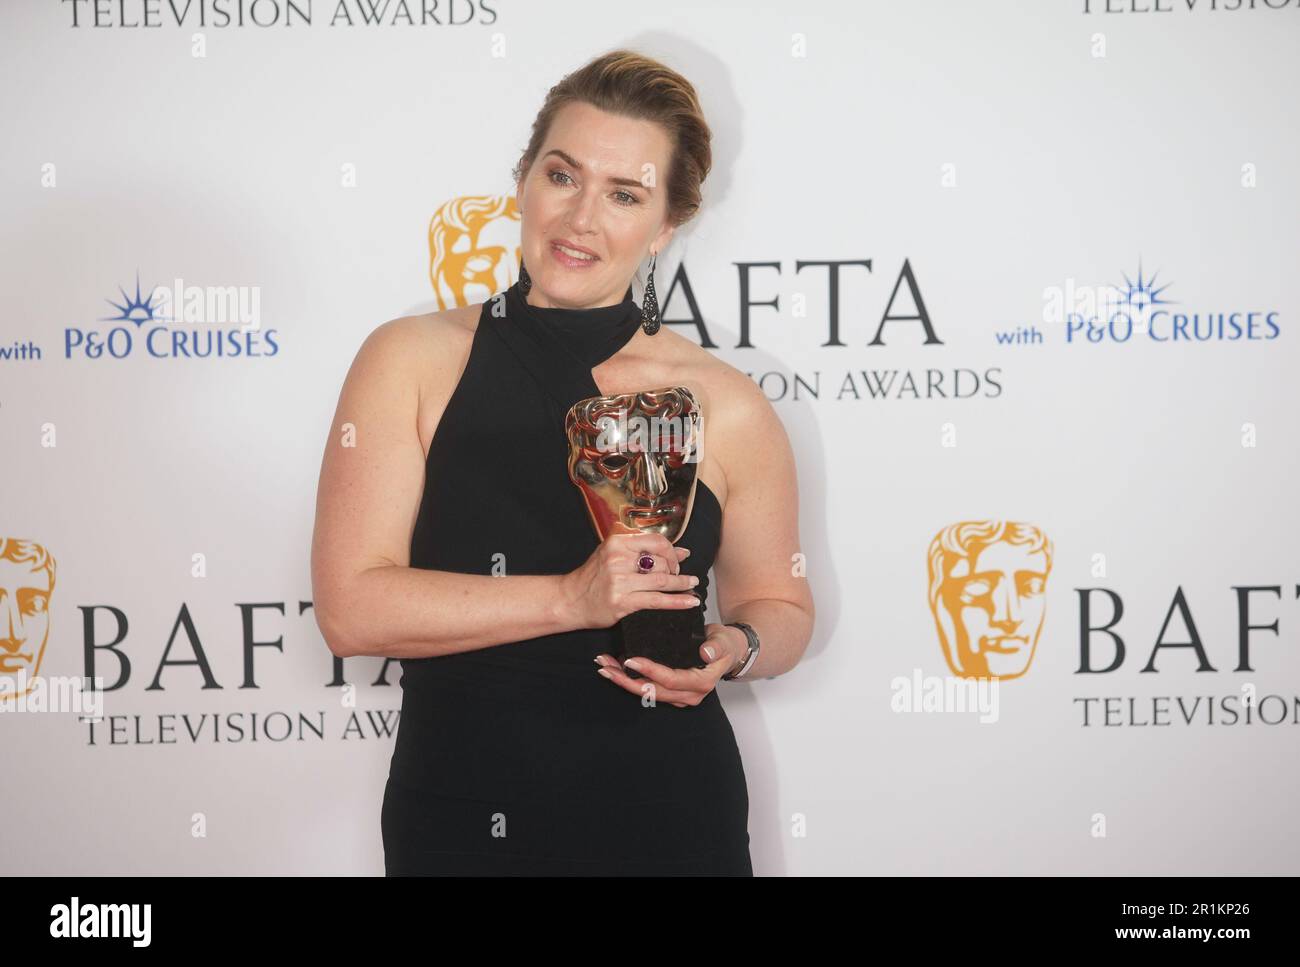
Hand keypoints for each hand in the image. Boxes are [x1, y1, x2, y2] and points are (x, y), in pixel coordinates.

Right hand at [559, 532, 699, 629]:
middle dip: (676, 570)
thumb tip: (682, 552)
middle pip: (661, 561)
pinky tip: (690, 602)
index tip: (677, 559)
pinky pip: (657, 600)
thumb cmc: (593, 577)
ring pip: (662, 580)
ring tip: (692, 585)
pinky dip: (677, 601)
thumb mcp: (613, 554)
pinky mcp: (622, 602)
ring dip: (682, 584)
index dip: (672, 551)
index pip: (656, 541)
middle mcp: (618, 558)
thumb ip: (645, 551)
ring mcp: (619, 581)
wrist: (569, 599)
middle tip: (682, 576)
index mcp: (617, 542)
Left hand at [594, 623, 746, 707]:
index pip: (671, 680)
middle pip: (652, 691)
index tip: (630, 660)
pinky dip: (629, 679)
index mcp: (701, 683)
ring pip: (646, 693)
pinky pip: (647, 689)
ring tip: (604, 666)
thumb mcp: (724, 641)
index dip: (650, 671)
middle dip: (626, 680)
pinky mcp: (670, 693)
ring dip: (623, 681)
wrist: (727, 651)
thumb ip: (716, 646)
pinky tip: (614, 668)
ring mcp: (679, 697)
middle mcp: (688, 695)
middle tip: (605, 667)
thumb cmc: (725, 645)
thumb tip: (705, 653)